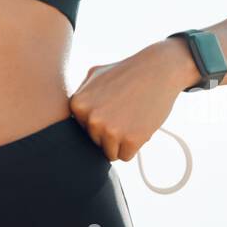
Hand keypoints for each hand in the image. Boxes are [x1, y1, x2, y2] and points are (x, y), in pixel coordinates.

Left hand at [68, 39, 189, 161]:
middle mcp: (90, 119)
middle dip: (110, 132)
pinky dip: (134, 146)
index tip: (110, 106)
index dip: (98, 121)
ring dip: (121, 142)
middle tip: (124, 110)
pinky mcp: (130, 140)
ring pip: (109, 153)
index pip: (82, 129)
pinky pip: (125, 156)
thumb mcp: (94, 75)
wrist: (158, 70)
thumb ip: (80, 96)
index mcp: (77, 105)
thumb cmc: (126, 72)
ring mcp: (110, 130)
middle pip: (95, 142)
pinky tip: (139, 125)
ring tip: (131, 118)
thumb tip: (69, 115)